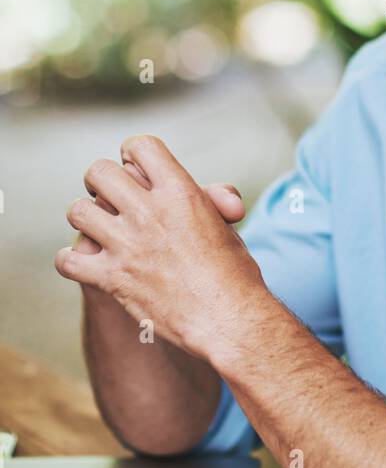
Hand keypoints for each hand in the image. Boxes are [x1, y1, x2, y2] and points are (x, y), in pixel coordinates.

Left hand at [56, 135, 270, 359]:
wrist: (229, 320)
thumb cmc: (234, 273)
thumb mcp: (226, 226)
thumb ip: (212, 202)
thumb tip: (221, 194)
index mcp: (180, 192)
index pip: (139, 147)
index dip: (133, 156)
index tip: (137, 173)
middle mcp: (149, 212)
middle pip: (98, 172)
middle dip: (102, 183)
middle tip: (111, 200)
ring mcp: (127, 245)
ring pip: (77, 211)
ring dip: (86, 219)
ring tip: (99, 231)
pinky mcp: (112, 278)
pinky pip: (68, 260)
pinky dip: (72, 262)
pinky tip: (87, 264)